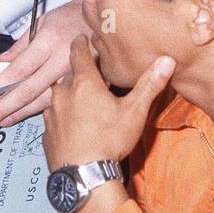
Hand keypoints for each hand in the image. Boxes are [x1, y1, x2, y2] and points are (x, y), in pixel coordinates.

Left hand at [0, 0, 88, 127]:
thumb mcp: (45, 21)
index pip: (19, 69)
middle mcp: (61, 61)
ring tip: (3, 121)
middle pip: (29, 90)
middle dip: (6, 107)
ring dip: (22, 113)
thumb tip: (2, 62)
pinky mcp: (89, 86)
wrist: (111, 17)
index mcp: (49, 42)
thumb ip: (22, 44)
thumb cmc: (74, 17)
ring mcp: (76, 76)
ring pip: (45, 101)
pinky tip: (27, 115)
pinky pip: (62, 100)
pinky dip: (42, 110)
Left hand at [42, 36, 173, 168]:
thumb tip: (167, 60)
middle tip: (92, 76)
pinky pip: (54, 116)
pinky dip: (63, 115)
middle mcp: (62, 94)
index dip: (81, 43)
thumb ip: (149, 84)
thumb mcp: (135, 111)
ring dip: (69, 94)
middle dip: (79, 73)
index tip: (81, 37)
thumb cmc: (109, 140)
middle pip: (68, 75)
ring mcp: (51, 113)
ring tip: (83, 100)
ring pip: (59, 95)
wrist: (83, 175)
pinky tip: (73, 124)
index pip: (78, 53)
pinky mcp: (46, 132)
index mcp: (83, 83)